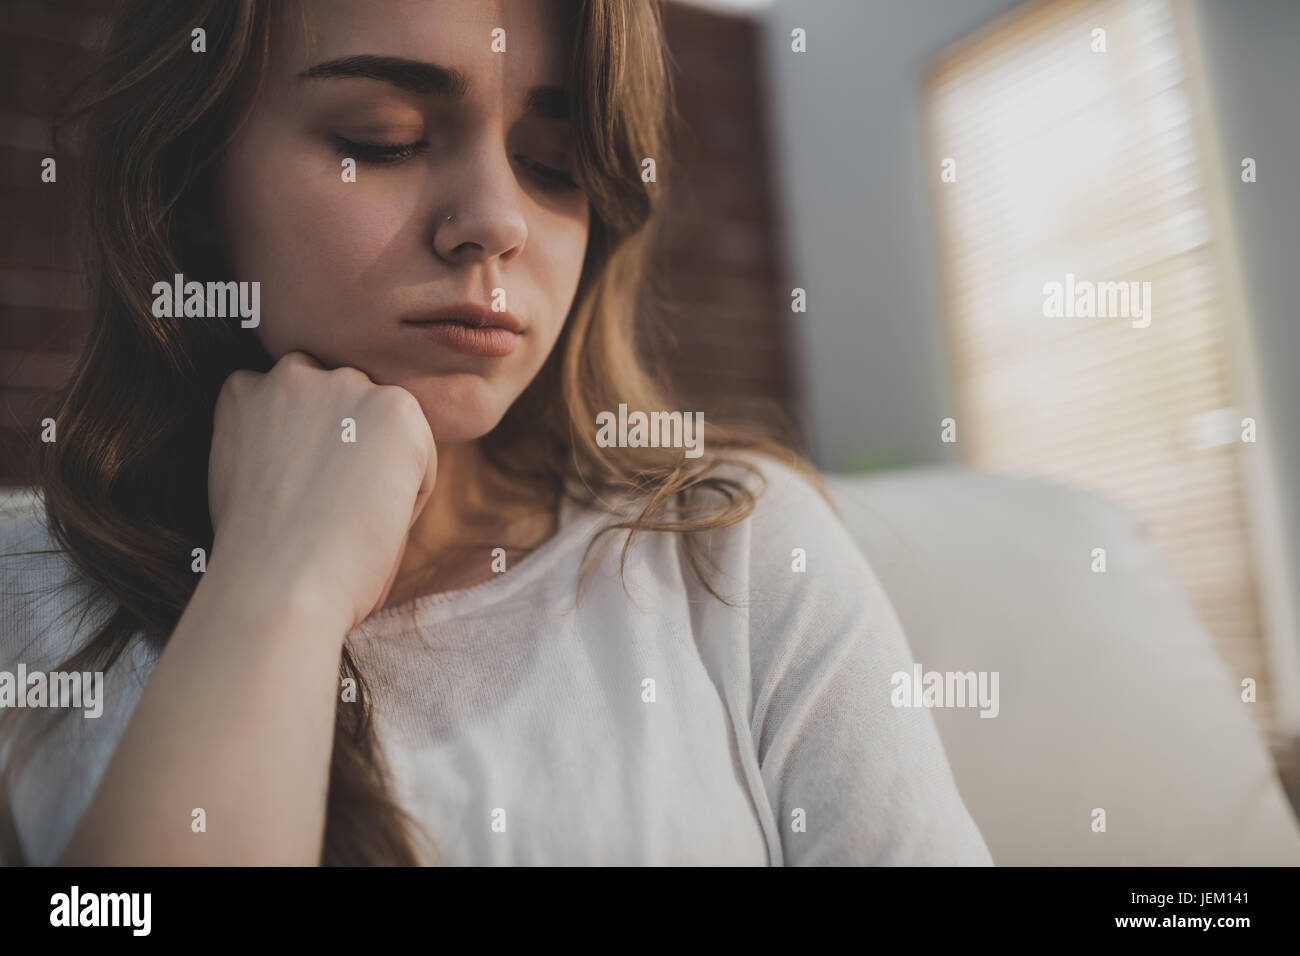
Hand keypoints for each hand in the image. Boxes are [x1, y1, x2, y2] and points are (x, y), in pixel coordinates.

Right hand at [207, 351, 436, 630]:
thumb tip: (317, 454)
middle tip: (339, 513)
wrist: (279, 581)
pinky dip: (413, 493)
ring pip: (385, 428)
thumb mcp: (241, 479)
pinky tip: (380, 523)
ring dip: (383, 469)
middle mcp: (292, 374)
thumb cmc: (259, 557)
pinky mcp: (395, 408)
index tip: (309, 498)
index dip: (312, 456)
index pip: (300, 406)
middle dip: (351, 450)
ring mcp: (345, 386)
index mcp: (245, 389)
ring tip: (356, 523)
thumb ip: (272, 445)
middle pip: (346, 408)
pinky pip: (422, 452)